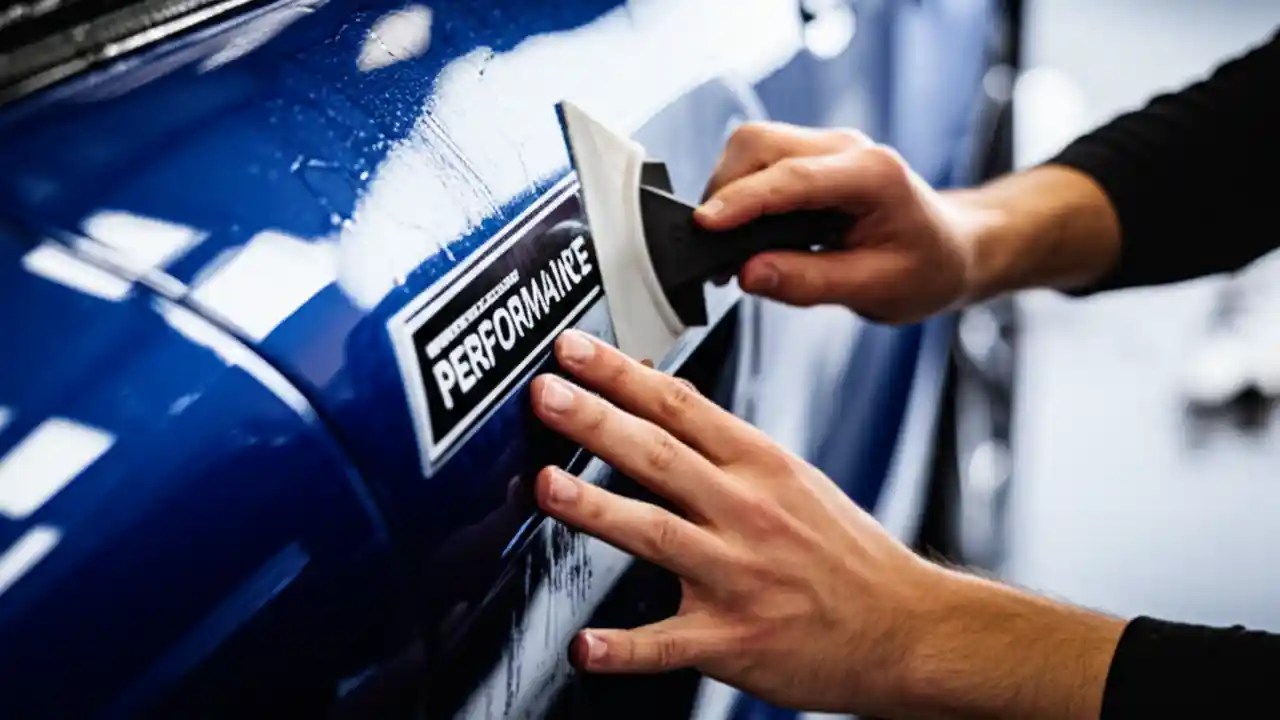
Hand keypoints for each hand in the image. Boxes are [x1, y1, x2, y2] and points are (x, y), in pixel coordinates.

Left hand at [530, 329, 1125, 717]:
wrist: (909, 629)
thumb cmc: (848, 553)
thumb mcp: (795, 479)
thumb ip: (726, 444)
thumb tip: (668, 396)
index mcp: (762, 466)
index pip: (680, 405)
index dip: (620, 374)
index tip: (574, 349)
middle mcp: (748, 513)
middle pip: (660, 456)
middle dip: (596, 421)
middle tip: (545, 394)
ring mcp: (739, 576)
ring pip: (657, 534)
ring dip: (597, 509)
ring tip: (546, 488)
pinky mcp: (734, 639)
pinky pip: (669, 643)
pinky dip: (624, 647)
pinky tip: (585, 646)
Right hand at [695, 122, 979, 322]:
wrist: (952, 249)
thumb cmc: (926, 268)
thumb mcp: (876, 289)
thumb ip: (809, 282)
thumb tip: (748, 274)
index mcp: (872, 175)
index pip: (790, 178)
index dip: (742, 201)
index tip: (705, 224)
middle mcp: (847, 148)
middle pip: (759, 144)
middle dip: (725, 190)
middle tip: (714, 246)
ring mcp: (828, 147)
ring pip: (753, 146)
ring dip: (729, 189)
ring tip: (728, 243)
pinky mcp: (812, 157)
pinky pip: (761, 160)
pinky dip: (742, 191)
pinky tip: (746, 230)